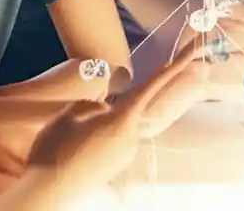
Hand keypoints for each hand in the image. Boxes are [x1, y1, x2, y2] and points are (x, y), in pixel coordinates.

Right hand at [25, 40, 199, 198]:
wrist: (49, 191)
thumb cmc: (56, 149)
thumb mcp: (69, 114)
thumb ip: (93, 103)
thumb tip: (104, 108)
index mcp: (123, 119)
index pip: (154, 84)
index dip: (176, 65)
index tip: (194, 51)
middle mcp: (132, 137)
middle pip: (124, 109)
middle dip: (104, 110)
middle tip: (77, 126)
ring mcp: (126, 154)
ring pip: (114, 126)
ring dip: (97, 126)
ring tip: (70, 141)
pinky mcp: (117, 165)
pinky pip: (110, 142)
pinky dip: (95, 139)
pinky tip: (76, 150)